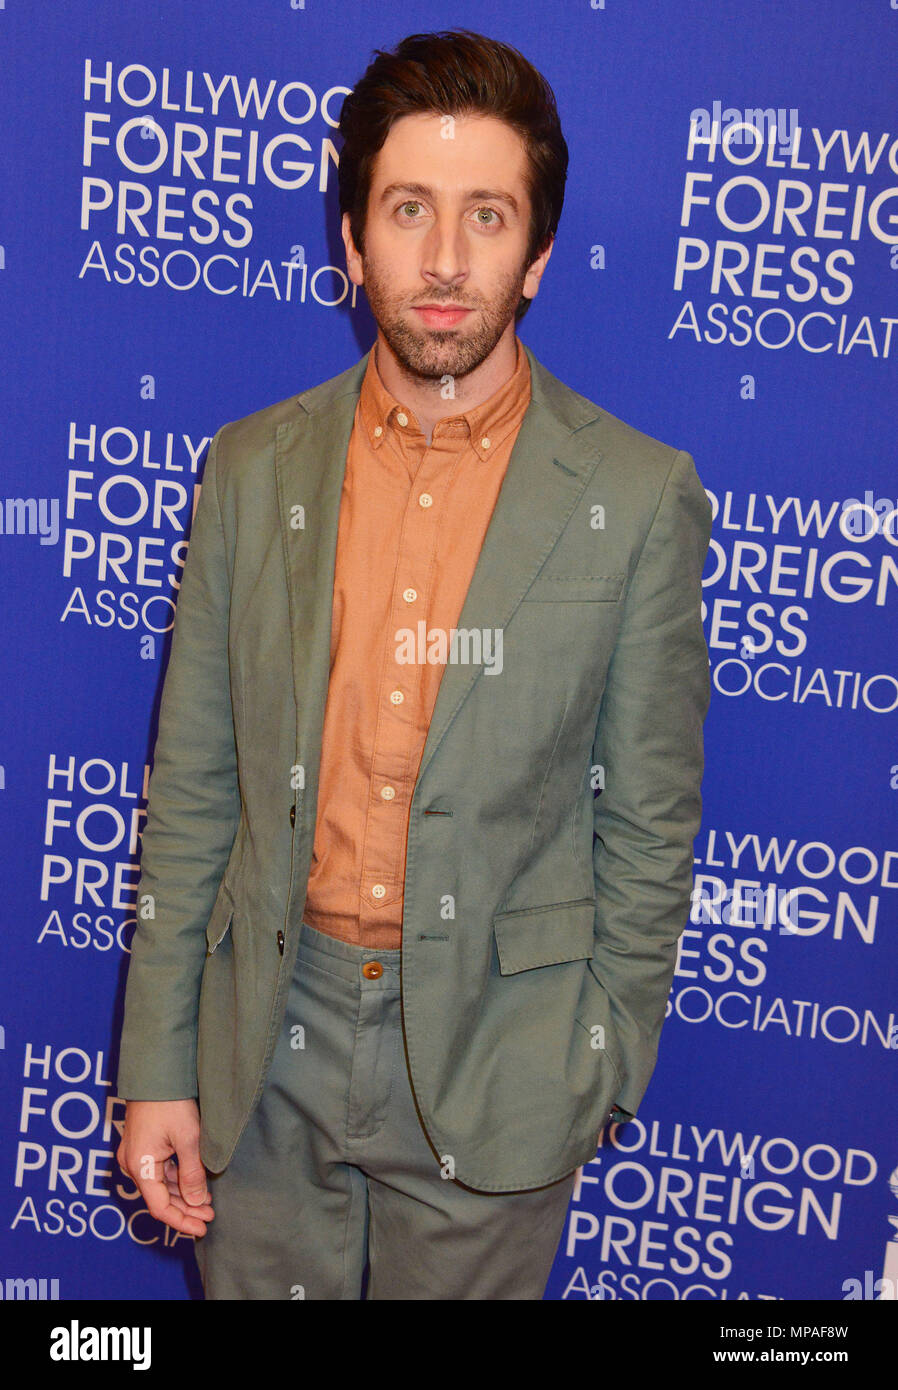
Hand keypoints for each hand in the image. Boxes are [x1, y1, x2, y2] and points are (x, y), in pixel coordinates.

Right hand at [116, 1099, 214, 1236]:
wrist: (156, 1072)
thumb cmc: (170, 1103)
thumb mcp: (188, 1139)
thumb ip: (192, 1173)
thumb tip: (197, 1202)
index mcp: (140, 1166)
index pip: (159, 1208)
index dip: (181, 1221)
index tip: (202, 1228)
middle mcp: (133, 1164)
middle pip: (159, 1198)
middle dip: (186, 1209)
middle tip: (210, 1215)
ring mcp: (136, 1155)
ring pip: (160, 1185)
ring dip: (183, 1195)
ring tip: (208, 1202)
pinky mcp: (143, 1145)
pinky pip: (159, 1170)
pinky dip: (177, 1179)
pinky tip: (195, 1183)